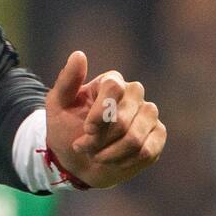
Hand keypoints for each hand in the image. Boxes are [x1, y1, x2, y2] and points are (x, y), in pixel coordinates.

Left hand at [45, 50, 165, 188]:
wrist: (76, 160)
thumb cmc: (65, 128)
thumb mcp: (57, 105)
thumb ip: (67, 80)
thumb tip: (79, 54)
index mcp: (111, 82)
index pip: (114, 87)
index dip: (100, 112)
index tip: (87, 129)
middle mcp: (134, 94)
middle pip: (123, 118)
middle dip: (99, 139)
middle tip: (84, 146)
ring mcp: (148, 114)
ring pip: (135, 138)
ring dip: (109, 153)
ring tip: (95, 155)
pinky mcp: (158, 135)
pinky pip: (147, 151)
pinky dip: (124, 161)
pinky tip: (112, 160)